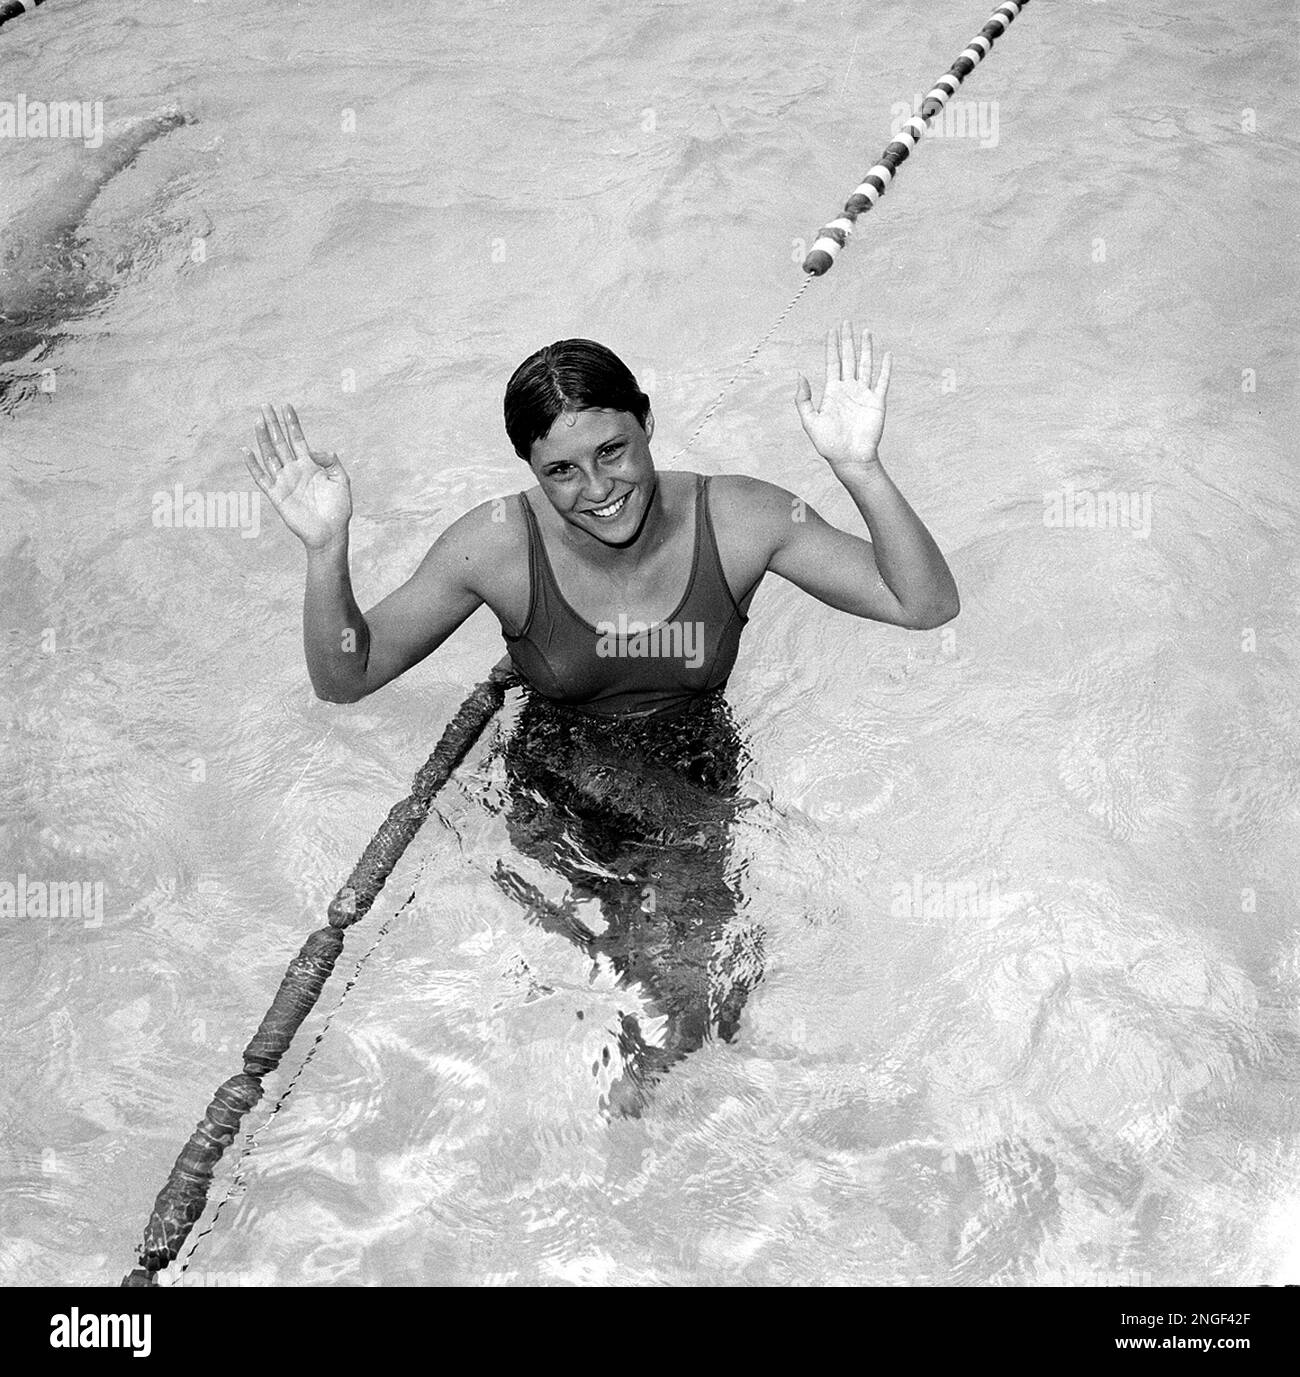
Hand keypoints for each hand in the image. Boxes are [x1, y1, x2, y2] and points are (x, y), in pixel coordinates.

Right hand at [243, 403, 351, 549]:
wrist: (330, 532)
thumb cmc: (338, 508)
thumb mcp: (342, 480)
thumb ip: (331, 461)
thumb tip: (314, 450)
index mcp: (310, 465)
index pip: (297, 438)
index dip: (292, 423)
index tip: (286, 405)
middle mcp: (294, 470)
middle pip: (280, 442)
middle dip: (273, 424)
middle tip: (265, 405)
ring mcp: (284, 481)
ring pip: (270, 454)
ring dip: (263, 437)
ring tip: (258, 419)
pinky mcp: (277, 495)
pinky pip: (261, 478)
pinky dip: (253, 465)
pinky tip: (246, 450)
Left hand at [795, 321, 891, 470]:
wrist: (849, 458)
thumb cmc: (828, 444)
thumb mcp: (810, 421)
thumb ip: (803, 399)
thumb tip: (800, 374)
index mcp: (832, 391)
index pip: (832, 362)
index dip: (832, 346)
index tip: (832, 330)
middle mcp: (848, 389)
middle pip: (849, 358)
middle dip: (847, 340)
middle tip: (847, 322)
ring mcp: (863, 394)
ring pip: (866, 365)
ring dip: (866, 348)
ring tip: (866, 331)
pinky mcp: (877, 402)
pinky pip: (883, 381)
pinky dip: (885, 368)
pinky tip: (886, 354)